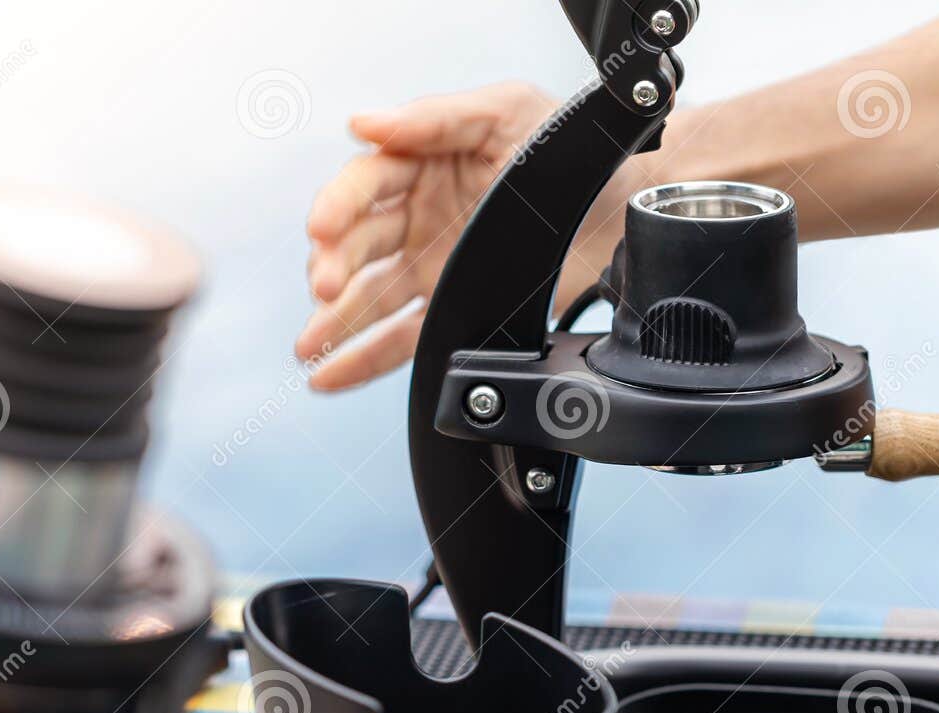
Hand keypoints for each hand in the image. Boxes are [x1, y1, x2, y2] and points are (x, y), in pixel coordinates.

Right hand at [295, 83, 569, 391]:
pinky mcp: (456, 308)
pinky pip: (403, 339)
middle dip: (333, 266)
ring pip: (370, 298)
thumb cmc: (571, 149)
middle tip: (325, 284)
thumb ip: (436, 118)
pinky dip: (363, 360)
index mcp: (424, 164)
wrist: (628, 209)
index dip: (339, 206)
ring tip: (310, 344)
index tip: (322, 228)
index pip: (365, 185)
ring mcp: (435, 267)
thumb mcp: (505, 112)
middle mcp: (420, 217)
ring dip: (336, 321)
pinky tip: (329, 374)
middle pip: (359, 245)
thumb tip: (366, 123)